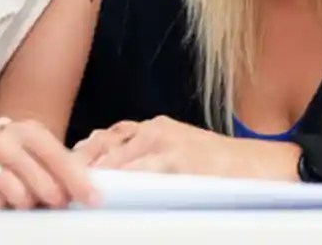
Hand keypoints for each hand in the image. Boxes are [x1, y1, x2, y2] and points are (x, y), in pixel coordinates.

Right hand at [0, 118, 97, 209]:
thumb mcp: (28, 150)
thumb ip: (54, 165)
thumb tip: (87, 188)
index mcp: (29, 133)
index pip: (61, 158)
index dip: (79, 181)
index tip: (93, 199)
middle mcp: (9, 142)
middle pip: (45, 184)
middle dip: (52, 198)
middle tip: (50, 202)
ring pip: (22, 196)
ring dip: (24, 203)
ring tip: (18, 197)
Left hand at [72, 116, 245, 176]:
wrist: (259, 166)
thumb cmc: (219, 165)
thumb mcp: (180, 150)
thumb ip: (148, 157)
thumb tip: (113, 177)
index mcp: (155, 126)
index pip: (107, 137)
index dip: (84, 154)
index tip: (65, 170)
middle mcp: (156, 129)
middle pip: (105, 146)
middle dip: (82, 166)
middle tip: (62, 186)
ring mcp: (166, 144)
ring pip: (118, 161)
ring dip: (96, 178)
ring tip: (76, 193)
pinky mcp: (177, 160)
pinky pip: (140, 174)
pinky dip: (122, 184)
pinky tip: (108, 195)